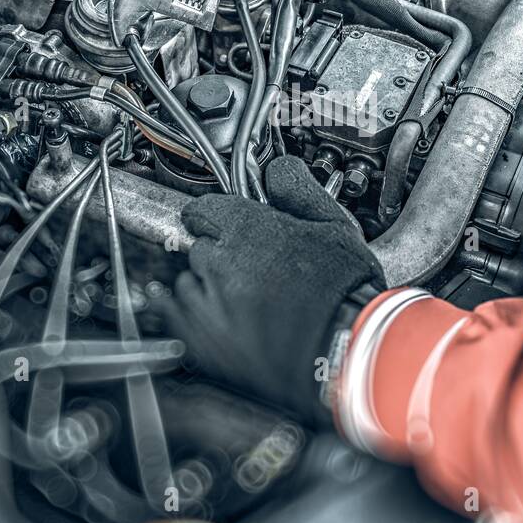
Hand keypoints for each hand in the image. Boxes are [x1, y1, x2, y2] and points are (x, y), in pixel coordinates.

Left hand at [164, 156, 384, 419]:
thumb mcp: (334, 226)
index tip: (224, 224)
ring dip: (207, 286)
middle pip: (199, 247)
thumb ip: (297, 190)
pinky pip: (175, 316)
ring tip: (244, 300)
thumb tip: (275, 171)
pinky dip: (189, 314)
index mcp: (247, 230)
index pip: (203, 209)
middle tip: (251, 268)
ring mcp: (208, 306)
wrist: (347, 352)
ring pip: (188, 282)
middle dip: (220, 254)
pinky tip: (216, 318)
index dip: (216, 216)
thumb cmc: (345, 294)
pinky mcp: (202, 342)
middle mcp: (220, 265)